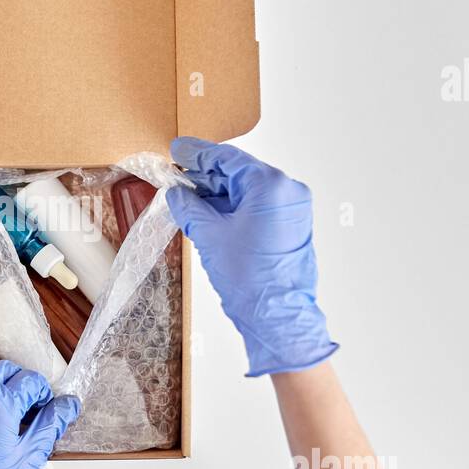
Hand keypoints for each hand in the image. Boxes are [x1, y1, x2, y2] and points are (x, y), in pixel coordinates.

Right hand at [166, 137, 337, 376]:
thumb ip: (190, 207)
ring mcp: (291, 210)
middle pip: (239, 173)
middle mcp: (287, 192)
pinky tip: (207, 211)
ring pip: (247, 191)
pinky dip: (232, 207)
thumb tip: (177, 194)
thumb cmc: (251, 279)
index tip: (179, 150)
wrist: (277, 317)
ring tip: (187, 196)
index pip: (229, 159)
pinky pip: (256, 207)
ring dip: (217, 193)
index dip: (199, 154)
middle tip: (177, 174)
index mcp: (272, 186)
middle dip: (206, 175)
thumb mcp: (210, 235)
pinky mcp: (289, 226)